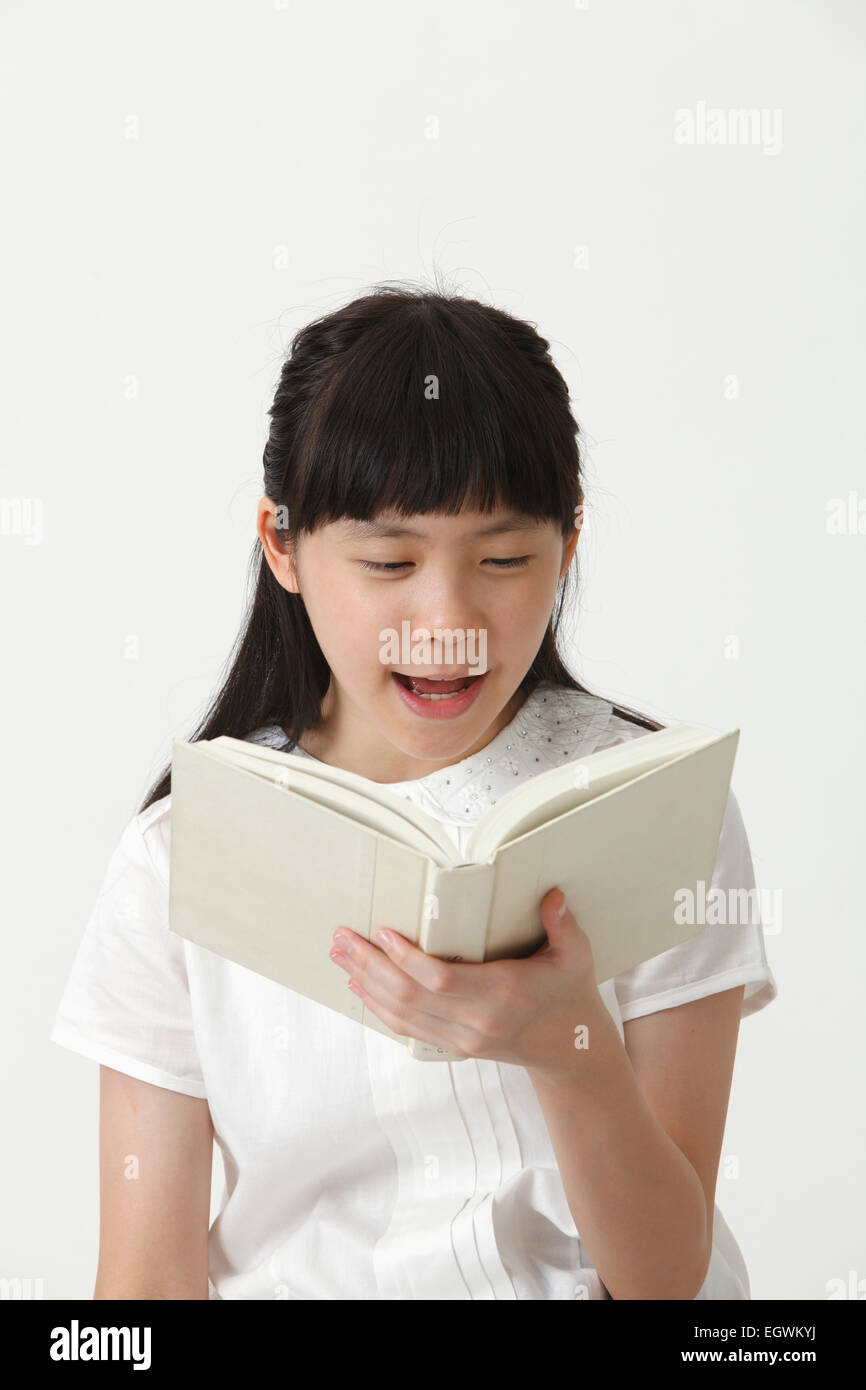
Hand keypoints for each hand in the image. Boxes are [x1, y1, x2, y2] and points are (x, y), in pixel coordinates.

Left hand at [328, 887, 605, 1072]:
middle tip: (342, 939)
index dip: (407, 959)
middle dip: (371, 965)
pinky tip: (361, 986)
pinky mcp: (455, 1047)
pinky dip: (380, 1008)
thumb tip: (552, 895)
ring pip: (403, 1015)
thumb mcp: (576, 956)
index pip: (441, 980)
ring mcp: (464, 1039)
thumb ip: (563, 925)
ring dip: (367, 985)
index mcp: (504, 993)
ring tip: (341, 957)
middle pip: (410, 996)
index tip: (383, 933)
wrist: (570, 1050)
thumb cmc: (570, 993)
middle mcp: (478, 1021)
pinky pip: (408, 1029)